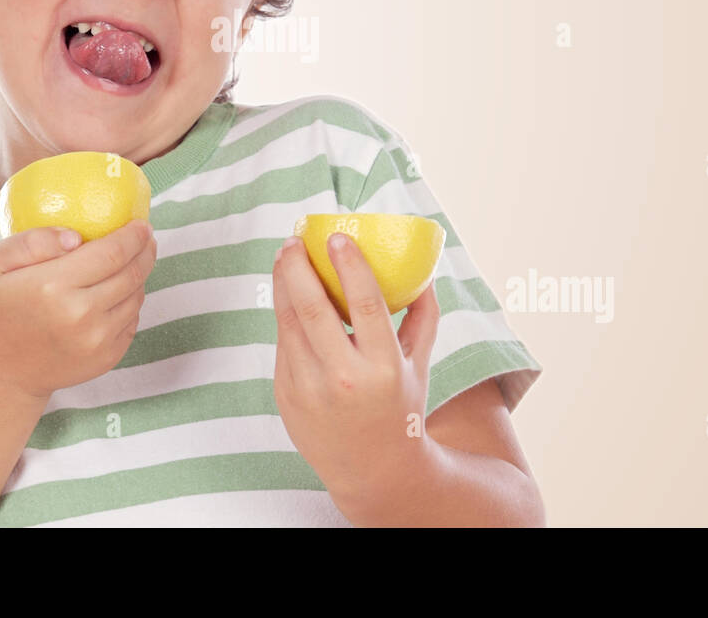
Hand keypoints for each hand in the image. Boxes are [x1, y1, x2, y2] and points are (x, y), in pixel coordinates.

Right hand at [0, 218, 156, 401]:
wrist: (1, 369)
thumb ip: (32, 241)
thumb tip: (76, 237)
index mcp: (54, 286)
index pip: (112, 253)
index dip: (133, 236)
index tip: (141, 224)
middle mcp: (80, 315)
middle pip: (132, 274)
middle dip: (145, 251)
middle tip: (146, 238)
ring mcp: (96, 341)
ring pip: (136, 298)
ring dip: (139, 277)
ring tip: (132, 263)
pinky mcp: (106, 359)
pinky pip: (132, 321)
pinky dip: (131, 304)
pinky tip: (118, 294)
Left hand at [271, 231, 440, 511]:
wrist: (373, 471)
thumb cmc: (400, 408)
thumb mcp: (419, 365)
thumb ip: (424, 318)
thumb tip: (424, 271)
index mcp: (383, 367)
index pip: (363, 304)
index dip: (349, 265)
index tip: (337, 237)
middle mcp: (344, 378)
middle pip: (311, 308)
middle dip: (297, 267)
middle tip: (294, 240)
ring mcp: (309, 389)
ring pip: (288, 322)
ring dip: (282, 283)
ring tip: (285, 256)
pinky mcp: (286, 395)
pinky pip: (283, 344)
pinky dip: (284, 314)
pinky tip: (287, 293)